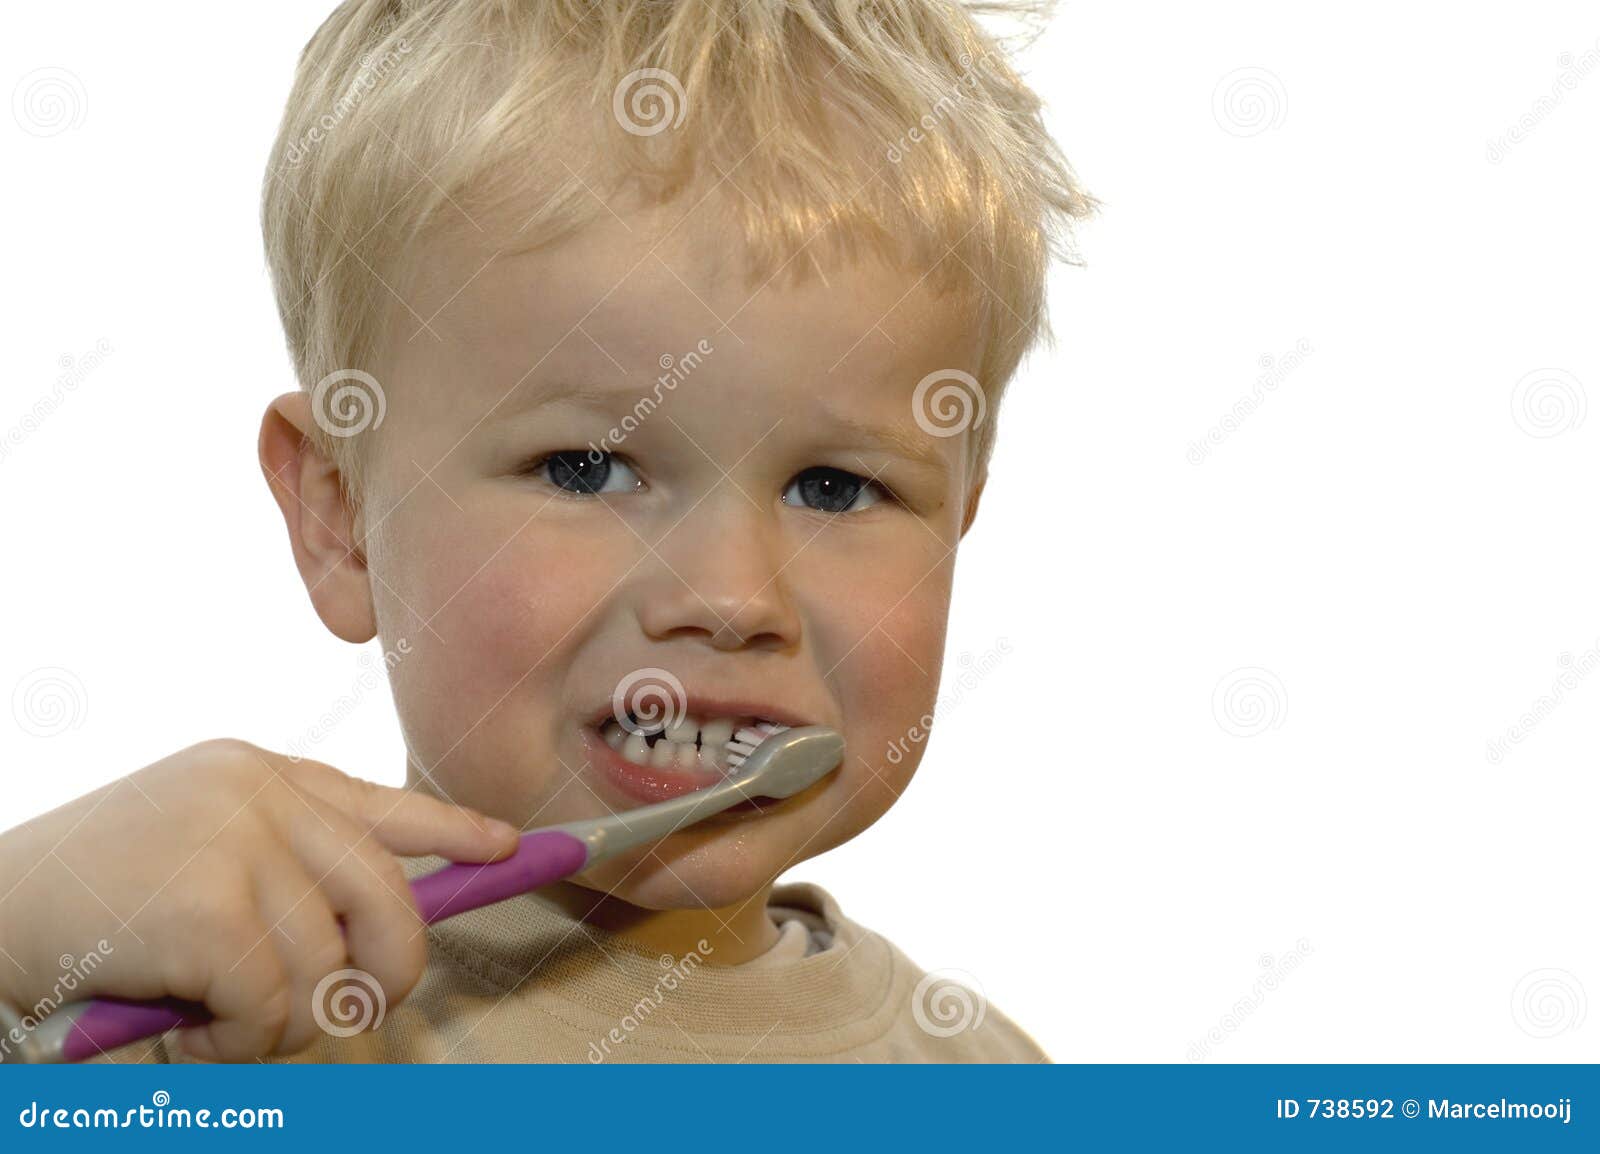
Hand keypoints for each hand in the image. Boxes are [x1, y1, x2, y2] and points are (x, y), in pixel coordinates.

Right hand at [0, 738, 517, 1060]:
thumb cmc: (91, 901)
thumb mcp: (197, 854)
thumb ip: (284, 870)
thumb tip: (382, 924)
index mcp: (260, 774)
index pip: (383, 802)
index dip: (453, 832)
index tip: (507, 848)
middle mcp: (260, 793)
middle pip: (389, 895)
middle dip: (388, 971)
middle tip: (353, 1009)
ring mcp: (237, 842)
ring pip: (330, 968)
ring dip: (281, 1025)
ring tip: (214, 1021)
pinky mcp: (211, 907)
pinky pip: (275, 1007)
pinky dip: (236, 1044)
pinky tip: (183, 1030)